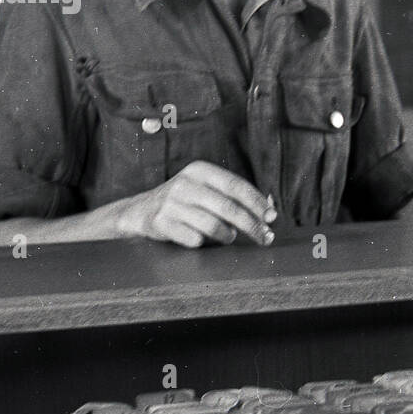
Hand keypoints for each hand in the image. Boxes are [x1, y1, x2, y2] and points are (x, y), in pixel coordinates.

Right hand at [112, 161, 276, 247]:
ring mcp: (170, 203)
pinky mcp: (160, 223)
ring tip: (228, 237)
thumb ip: (235, 196)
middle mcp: (184, 183)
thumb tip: (270, 209)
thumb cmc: (185, 201)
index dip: (257, 202)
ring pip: (213, 225)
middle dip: (252, 225)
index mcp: (200, 170)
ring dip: (227, 236)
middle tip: (266, 238)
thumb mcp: (207, 189)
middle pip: (228, 208)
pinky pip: (194, 239)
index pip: (236, 186)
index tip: (272, 217)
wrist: (140, 211)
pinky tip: (202, 239)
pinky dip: (204, 242)